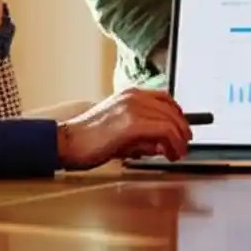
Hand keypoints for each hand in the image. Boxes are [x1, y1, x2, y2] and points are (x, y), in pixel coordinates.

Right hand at [56, 88, 191, 169]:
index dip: (177, 115)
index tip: (181, 130)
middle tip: (184, 145)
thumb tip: (163, 144)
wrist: (66, 142)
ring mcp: (133, 108)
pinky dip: (172, 143)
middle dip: (182, 129)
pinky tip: (170, 154)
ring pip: (171, 120)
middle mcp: (134, 97)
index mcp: (130, 95)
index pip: (165, 98)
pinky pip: (164, 131)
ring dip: (179, 140)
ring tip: (177, 153)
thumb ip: (142, 135)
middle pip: (172, 109)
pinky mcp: (132, 124)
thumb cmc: (87, 139)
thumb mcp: (119, 131)